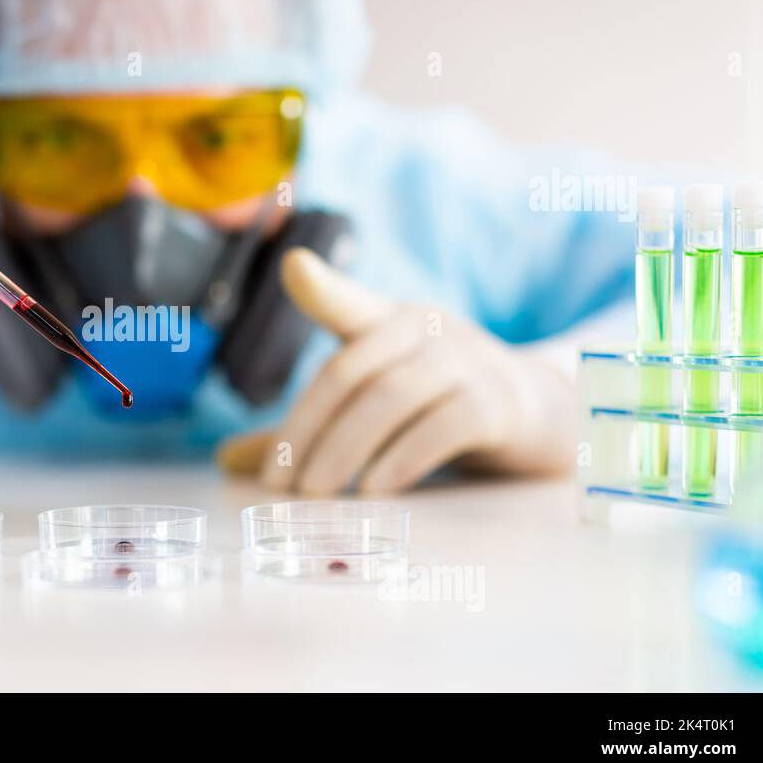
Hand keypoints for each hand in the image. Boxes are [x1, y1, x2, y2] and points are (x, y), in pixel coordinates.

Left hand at [217, 248, 573, 493]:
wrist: (535, 417)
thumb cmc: (435, 404)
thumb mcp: (372, 406)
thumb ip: (306, 430)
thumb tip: (227, 460)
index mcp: (387, 322)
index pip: (348, 303)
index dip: (321, 286)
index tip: (294, 267)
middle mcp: (425, 330)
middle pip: (349, 372)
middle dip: (306, 430)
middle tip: (279, 483)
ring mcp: (465, 362)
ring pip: (392, 398)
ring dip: (345, 450)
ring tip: (317, 494)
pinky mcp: (496, 404)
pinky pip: (443, 426)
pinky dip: (403, 458)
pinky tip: (375, 489)